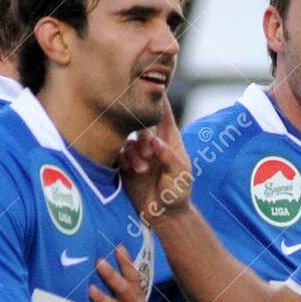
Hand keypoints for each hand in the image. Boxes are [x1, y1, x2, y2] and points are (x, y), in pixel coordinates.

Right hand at [119, 101, 193, 224]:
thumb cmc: (178, 193)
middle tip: (149, 153)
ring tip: (143, 170)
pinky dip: (124, 161)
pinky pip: (118, 156)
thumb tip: (154, 141)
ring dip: (134, 153)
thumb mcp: (181, 173)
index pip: (164, 114)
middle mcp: (152, 144)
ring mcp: (138, 156)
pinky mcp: (125, 168)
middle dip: (142, 136)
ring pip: (128, 141)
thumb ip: (169, 156)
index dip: (159, 99)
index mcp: (169, 140)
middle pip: (141, 126)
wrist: (165, 216)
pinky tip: (132, 171)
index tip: (154, 85)